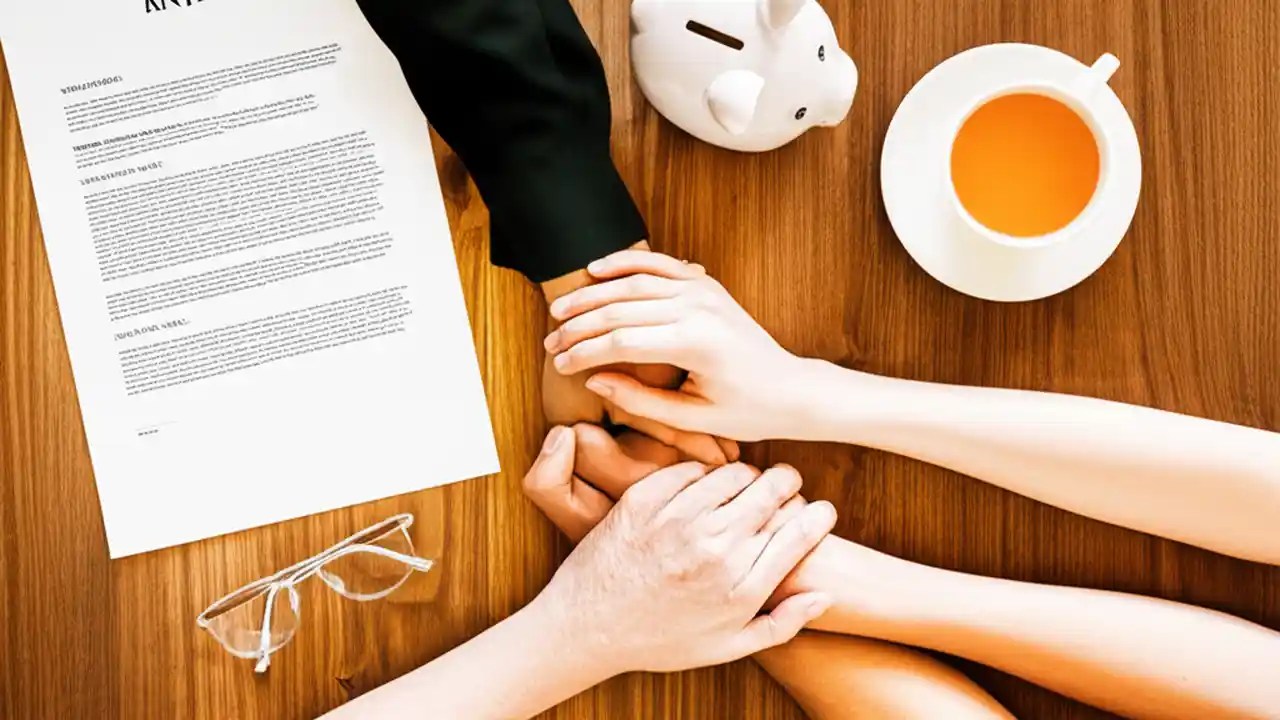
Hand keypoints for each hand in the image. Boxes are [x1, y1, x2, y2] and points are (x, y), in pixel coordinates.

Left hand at [522, 426, 836, 674]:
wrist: (588, 627)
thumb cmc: (660, 640)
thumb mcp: (727, 647)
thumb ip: (782, 624)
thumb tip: (826, 594)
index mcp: (740, 588)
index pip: (800, 533)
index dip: (819, 515)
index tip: (821, 510)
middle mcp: (713, 550)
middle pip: (773, 492)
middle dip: (788, 483)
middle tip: (787, 484)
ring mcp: (677, 521)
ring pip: (734, 474)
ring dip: (748, 475)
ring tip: (747, 483)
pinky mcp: (644, 500)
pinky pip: (691, 469)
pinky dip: (705, 472)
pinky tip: (706, 483)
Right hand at [544, 250, 805, 440]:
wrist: (791, 389)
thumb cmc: (746, 411)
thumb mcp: (691, 417)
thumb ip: (640, 400)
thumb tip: (594, 380)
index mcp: (694, 343)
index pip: (621, 342)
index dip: (584, 352)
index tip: (559, 366)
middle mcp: (698, 308)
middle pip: (620, 308)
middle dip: (579, 325)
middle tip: (550, 342)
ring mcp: (703, 290)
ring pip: (633, 282)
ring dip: (592, 294)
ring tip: (560, 308)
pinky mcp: (706, 284)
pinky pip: (659, 264)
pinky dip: (626, 262)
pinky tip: (596, 268)